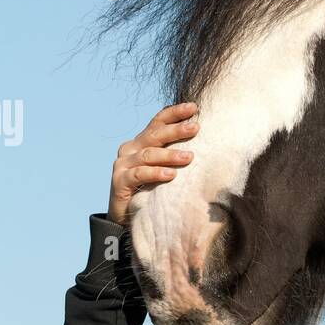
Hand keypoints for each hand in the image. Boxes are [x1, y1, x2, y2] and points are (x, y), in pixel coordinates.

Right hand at [107, 101, 199, 225]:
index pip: (157, 122)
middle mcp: (130, 149)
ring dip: (170, 155)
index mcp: (141, 142)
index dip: (174, 113)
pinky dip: (156, 173)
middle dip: (176, 130)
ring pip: (148, 154)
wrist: (126, 217)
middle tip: (195, 127)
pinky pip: (139, 174)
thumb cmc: (150, 190)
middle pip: (154, 135)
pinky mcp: (119, 181)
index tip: (193, 107)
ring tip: (189, 157)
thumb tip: (204, 143)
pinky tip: (171, 175)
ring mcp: (122, 164)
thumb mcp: (162, 168)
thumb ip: (174, 155)